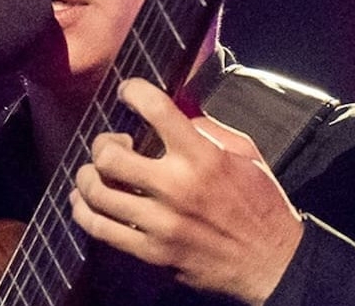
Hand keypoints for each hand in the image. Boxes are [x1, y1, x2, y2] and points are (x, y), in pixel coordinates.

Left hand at [69, 77, 303, 305]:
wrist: (271, 262)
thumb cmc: (260, 204)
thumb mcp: (246, 153)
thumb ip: (207, 128)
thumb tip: (174, 111)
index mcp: (203, 157)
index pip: (155, 109)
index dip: (132, 91)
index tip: (127, 91)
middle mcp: (177, 187)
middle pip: (109, 157)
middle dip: (102, 144)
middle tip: (111, 145)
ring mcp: (161, 223)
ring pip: (98, 193)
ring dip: (87, 177)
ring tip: (94, 173)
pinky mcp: (152, 253)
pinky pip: (100, 229)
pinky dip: (83, 211)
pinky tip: (85, 201)